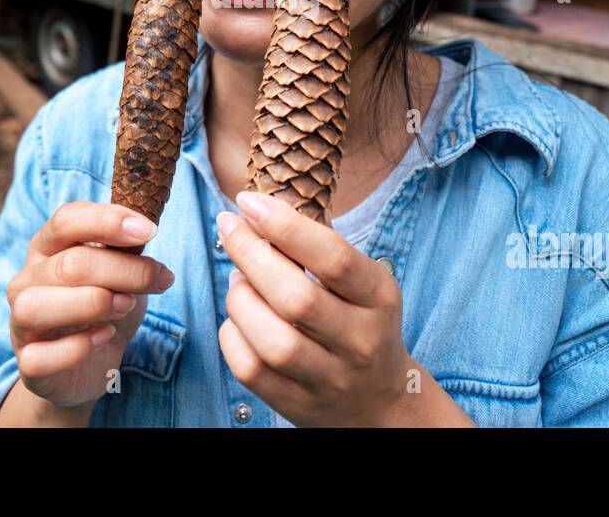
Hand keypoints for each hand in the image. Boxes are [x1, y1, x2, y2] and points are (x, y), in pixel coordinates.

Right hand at [5, 201, 174, 410]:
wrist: (90, 365)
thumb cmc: (105, 308)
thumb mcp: (121, 273)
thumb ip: (127, 251)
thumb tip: (145, 231)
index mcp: (48, 247)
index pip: (66, 220)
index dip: (108, 221)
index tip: (150, 230)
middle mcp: (27, 280)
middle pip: (69, 265)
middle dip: (124, 270)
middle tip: (160, 278)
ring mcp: (21, 324)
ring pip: (36, 307)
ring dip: (93, 304)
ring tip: (126, 305)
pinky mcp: (28, 363)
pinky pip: (40, 357)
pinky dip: (78, 348)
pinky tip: (105, 337)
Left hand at [215, 191, 419, 426]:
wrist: (380, 400)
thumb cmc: (361, 322)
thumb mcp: (362, 283)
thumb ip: (319, 251)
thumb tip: (256, 213)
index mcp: (379, 298)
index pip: (334, 258)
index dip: (286, 226)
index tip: (249, 202)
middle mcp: (360, 341)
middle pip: (296, 298)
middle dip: (251, 254)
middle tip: (229, 228)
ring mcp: (330, 378)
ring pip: (272, 341)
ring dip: (241, 300)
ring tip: (237, 280)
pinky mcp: (299, 406)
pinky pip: (251, 370)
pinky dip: (232, 336)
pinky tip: (237, 319)